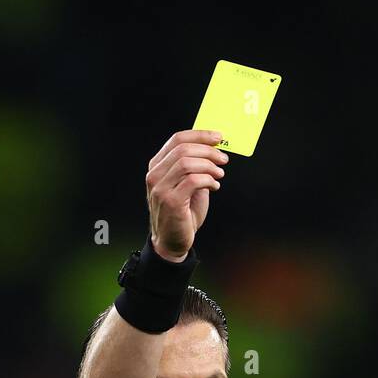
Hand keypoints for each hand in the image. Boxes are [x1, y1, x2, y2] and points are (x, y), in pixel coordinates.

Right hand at [145, 129, 228, 260]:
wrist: (172, 242)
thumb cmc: (181, 215)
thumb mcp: (187, 186)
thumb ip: (195, 167)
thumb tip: (213, 150)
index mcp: (157, 166)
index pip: (177, 139)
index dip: (200, 135)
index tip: (217, 138)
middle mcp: (155, 175)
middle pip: (183, 149)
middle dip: (208, 151)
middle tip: (223, 159)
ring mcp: (160, 188)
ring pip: (187, 163)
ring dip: (209, 166)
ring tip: (219, 174)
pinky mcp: (171, 201)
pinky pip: (193, 181)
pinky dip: (208, 180)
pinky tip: (214, 186)